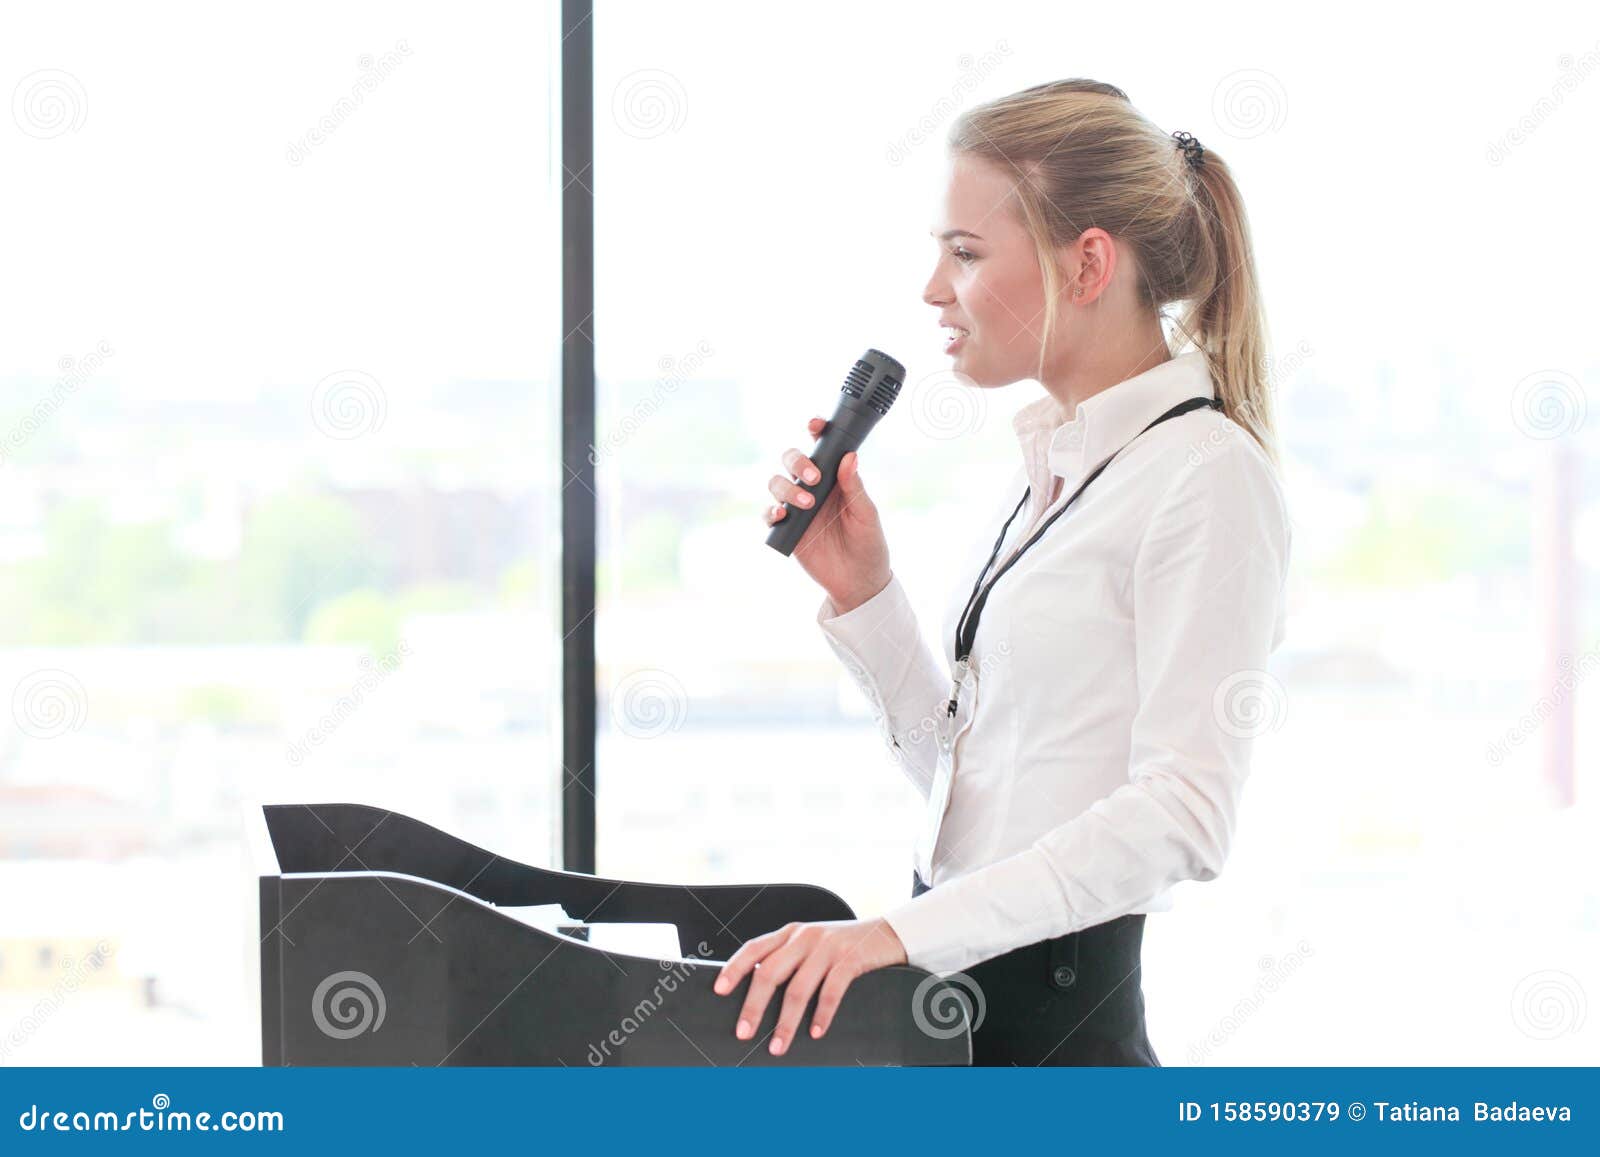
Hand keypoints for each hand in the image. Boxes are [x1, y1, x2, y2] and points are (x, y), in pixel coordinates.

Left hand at [712, 917, 907, 1055]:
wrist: (884, 934)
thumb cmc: (842, 945)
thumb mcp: (810, 946)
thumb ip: (787, 961)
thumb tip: (758, 995)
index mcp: (789, 933)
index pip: (754, 948)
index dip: (734, 969)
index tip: (719, 990)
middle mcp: (804, 937)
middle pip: (770, 972)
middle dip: (754, 1006)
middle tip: (744, 1032)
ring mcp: (827, 947)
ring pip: (798, 988)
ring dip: (786, 1022)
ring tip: (778, 1045)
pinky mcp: (850, 958)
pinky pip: (831, 990)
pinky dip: (822, 1014)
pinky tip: (816, 1031)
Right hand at [766, 417, 891, 613]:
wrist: (859, 582)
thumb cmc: (869, 544)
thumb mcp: (866, 515)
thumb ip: (854, 487)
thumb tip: (850, 457)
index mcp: (835, 479)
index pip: (822, 448)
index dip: (815, 431)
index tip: (814, 425)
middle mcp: (813, 489)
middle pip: (792, 461)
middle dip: (797, 462)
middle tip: (813, 478)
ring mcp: (798, 508)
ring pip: (776, 484)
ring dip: (786, 488)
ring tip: (807, 503)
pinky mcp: (787, 530)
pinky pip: (770, 514)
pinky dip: (771, 511)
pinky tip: (783, 515)